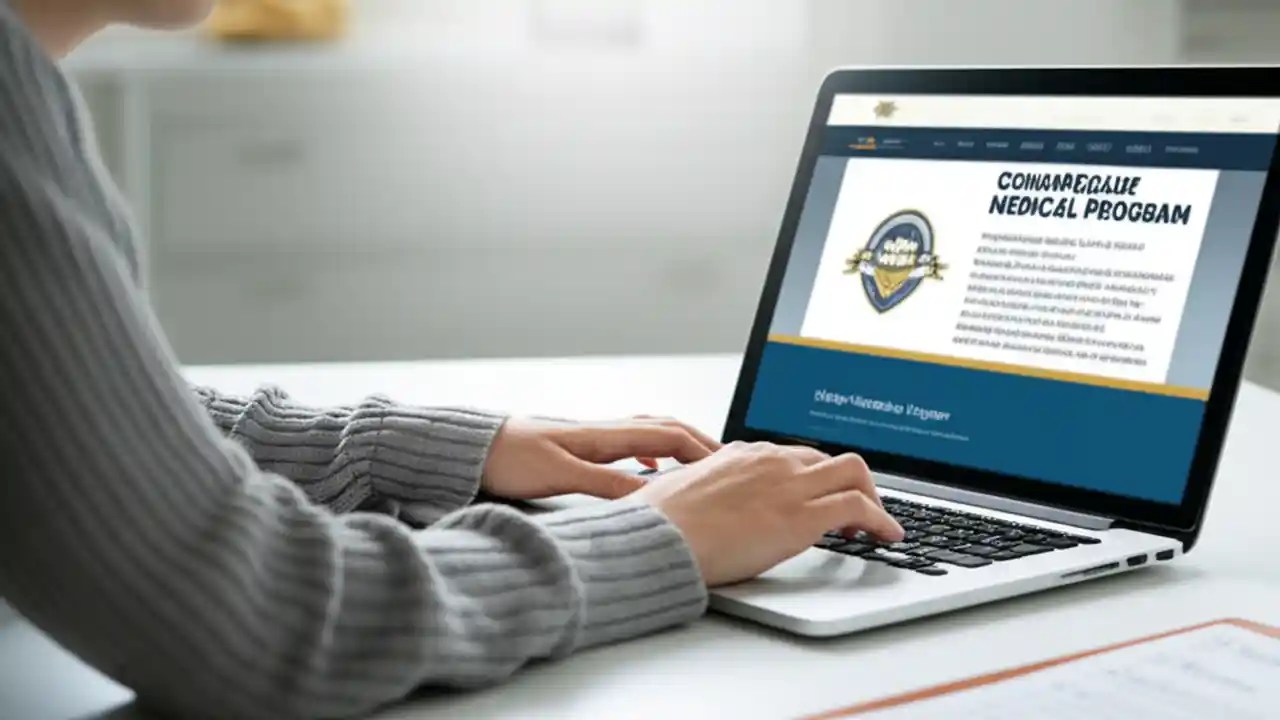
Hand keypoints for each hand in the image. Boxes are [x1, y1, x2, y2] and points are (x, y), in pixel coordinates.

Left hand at [482, 416, 720, 500]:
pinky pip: (628, 443)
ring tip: (699, 463)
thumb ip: (604, 483)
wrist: (470, 447)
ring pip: (648, 434)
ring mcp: (591, 437)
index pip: (668, 436)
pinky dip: (650, 452)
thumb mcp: (559, 475)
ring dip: (677, 445)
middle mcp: (602, 431)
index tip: (729, 465)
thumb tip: (649, 495)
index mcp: (603, 435)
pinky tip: (647, 467)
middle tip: (727, 462)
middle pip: (665, 429)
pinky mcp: (578, 447)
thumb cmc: (507, 457)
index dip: (702, 449)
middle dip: (699, 444)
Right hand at [631, 441, 903, 586]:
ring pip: (853, 471)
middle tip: (853, 510)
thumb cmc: (658, 523)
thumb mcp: (680, 492)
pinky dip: (881, 520)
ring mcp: (788, 484)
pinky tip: (887, 536)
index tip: (817, 495)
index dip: (812, 477)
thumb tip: (704, 505)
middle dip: (846, 482)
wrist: (658, 537)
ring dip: (871, 495)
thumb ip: (704, 490)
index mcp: (740, 453)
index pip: (791, 455)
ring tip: (876, 522)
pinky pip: (858, 507)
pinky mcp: (802, 515)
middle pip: (826, 458)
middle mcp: (769, 460)